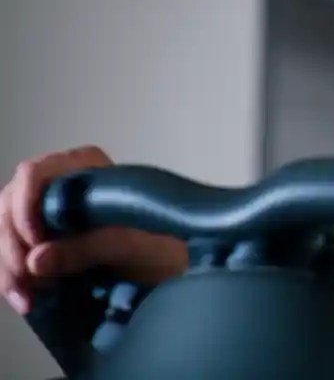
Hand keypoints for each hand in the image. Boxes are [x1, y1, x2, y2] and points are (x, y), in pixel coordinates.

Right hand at [0, 146, 187, 315]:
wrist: (181, 267)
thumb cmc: (168, 245)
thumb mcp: (136, 243)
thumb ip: (90, 246)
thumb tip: (37, 259)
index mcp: (86, 168)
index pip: (34, 173)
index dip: (25, 206)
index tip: (35, 242)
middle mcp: (62, 184)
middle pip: (10, 204)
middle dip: (11, 246)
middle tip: (26, 280)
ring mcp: (49, 213)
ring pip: (5, 232)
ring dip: (7, 267)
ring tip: (27, 298)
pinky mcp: (45, 243)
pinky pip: (14, 254)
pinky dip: (12, 278)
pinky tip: (26, 300)